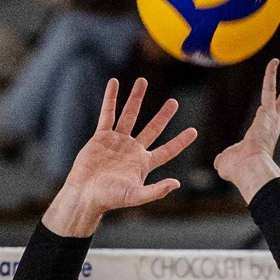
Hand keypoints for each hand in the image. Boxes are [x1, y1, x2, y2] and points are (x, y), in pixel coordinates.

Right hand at [43, 78, 195, 238]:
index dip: (180, 141)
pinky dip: (110, 98)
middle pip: (153, 128)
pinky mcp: (101, 136)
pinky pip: (107, 113)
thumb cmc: (109, 198)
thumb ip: (156, 190)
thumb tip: (177, 183)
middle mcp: (133, 150)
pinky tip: (114, 83)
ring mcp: (117, 141)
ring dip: (136, 98)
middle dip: (163, 115)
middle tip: (174, 102)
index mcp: (144, 163)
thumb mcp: (136, 196)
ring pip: (130, 115)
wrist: (85, 194)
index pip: (167, 150)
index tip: (193, 131)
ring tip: (142, 81)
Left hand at [213, 59, 279, 202]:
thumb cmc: (239, 171)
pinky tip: (274, 62)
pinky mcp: (267, 113)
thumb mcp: (227, 163)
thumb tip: (218, 163)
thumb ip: (224, 159)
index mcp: (264, 141)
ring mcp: (272, 121)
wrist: (250, 169)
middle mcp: (272, 130)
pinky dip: (271, 74)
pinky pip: (269, 88)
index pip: (275, 127)